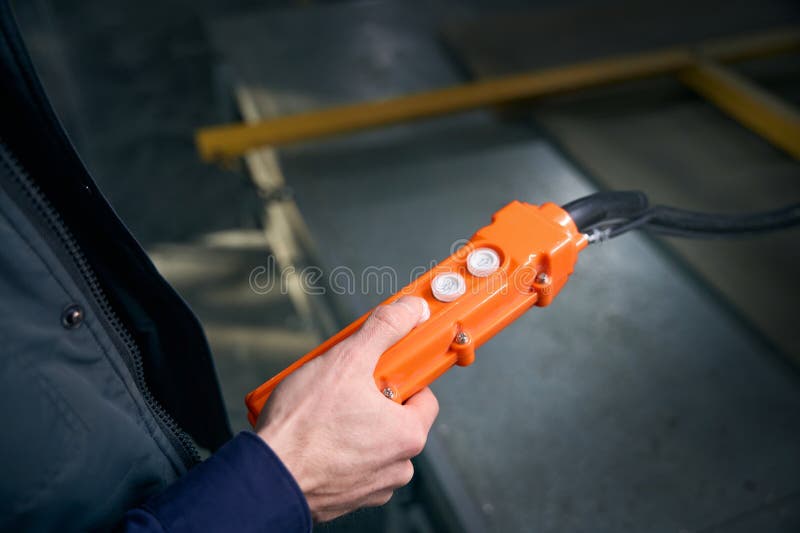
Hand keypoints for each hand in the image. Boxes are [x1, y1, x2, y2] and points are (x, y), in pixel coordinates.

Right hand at [255, 296, 438, 521]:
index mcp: (408, 435)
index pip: (423, 394)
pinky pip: (349, 463)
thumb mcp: (346, 361)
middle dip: (370, 398)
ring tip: (323, 411)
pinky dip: (336, 448)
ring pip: (371, 440)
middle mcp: (398, 466)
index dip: (401, 374)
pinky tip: (314, 435)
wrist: (265, 479)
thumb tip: (410, 310)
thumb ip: (384, 330)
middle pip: (394, 416)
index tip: (381, 366)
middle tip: (343, 385)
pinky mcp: (346, 498)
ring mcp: (373, 486)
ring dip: (352, 423)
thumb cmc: (302, 428)